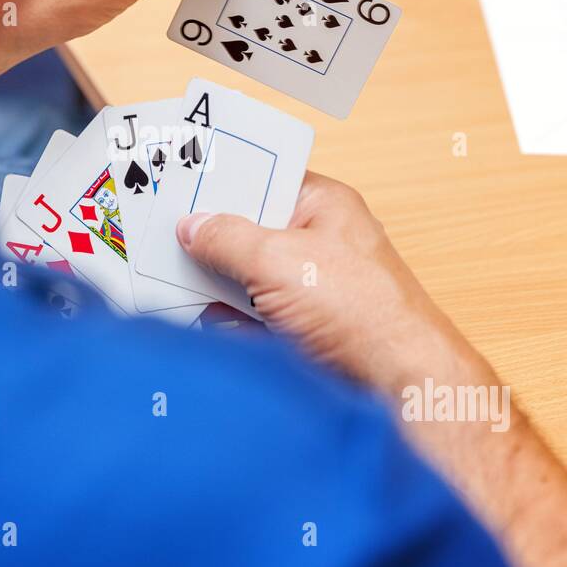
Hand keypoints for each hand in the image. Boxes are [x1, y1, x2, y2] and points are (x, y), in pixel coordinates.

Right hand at [179, 174, 566, 566]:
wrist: (400, 388)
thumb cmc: (364, 312)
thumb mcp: (279, 259)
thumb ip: (227, 237)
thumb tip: (192, 226)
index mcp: (323, 206)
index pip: (262, 178)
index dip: (222, 181)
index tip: (176, 186)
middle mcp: (317, 243)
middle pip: (246, 231)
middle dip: (210, 244)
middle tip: (166, 243)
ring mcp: (308, 289)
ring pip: (242, 279)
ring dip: (217, 290)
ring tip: (181, 287)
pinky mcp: (300, 331)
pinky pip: (250, 319)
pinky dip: (232, 326)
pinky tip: (219, 328)